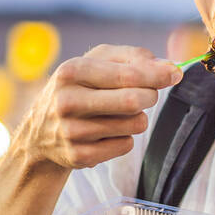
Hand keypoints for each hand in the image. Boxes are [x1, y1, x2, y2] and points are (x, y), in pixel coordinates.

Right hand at [15, 44, 181, 168]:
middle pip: (133, 101)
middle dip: (149, 96)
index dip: (157, 75)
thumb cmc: (78, 87)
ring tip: (118, 114)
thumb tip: (169, 68)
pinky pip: (125, 145)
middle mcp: (67, 101)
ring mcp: (71, 132)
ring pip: (134, 125)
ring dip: (137, 118)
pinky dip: (124, 138)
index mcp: (72, 71)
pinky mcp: (78, 156)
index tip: (176, 74)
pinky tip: (106, 133)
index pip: (126, 75)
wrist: (39, 132)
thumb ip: (134, 58)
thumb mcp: (96, 62)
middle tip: (146, 95)